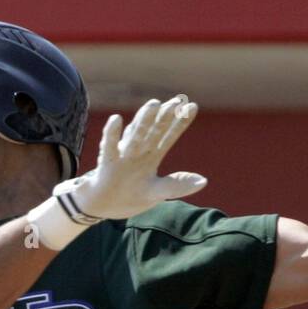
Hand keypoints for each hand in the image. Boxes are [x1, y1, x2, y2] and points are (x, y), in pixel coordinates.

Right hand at [54, 95, 207, 220]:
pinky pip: (109, 146)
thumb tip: (203, 180)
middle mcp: (140, 150)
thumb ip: (177, 185)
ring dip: (144, 120)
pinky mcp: (108, 162)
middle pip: (155, 130)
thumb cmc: (131, 195)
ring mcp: (124, 154)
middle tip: (177, 102)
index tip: (193, 106)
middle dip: (165, 117)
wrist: (104, 206)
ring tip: (154, 104)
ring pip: (136, 135)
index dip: (180, 122)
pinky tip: (116, 119)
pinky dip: (112, 134)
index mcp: (153, 155)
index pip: (169, 135)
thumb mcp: (157, 192)